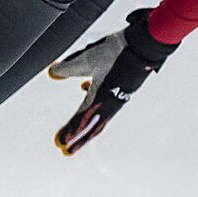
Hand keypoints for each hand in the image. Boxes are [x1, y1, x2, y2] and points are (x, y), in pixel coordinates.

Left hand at [48, 9, 177, 154]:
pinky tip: (88, 95)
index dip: (71, 131)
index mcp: (99, 99)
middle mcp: (110, 103)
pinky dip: (98, 111)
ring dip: (88, 128)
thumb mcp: (85, 60)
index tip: (62, 141)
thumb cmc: (117, 54)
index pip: (81, 120)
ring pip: (102, 119)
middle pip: (93, 127)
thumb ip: (66, 69)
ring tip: (78, 134)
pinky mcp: (125, 91)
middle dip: (80, 139)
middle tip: (69, 150)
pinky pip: (109, 108)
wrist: (144, 46)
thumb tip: (53, 73)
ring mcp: (120, 99)